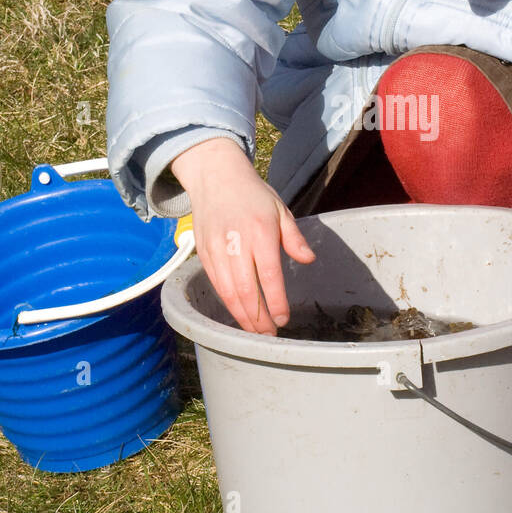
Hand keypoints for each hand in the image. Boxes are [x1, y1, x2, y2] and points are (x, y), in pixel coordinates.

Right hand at [170, 137, 315, 333]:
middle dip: (258, 318)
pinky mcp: (203, 253)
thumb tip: (308, 260)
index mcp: (260, 231)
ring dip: (242, 316)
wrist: (215, 176)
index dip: (276, 302)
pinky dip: (227, 303)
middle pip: (246, 290)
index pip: (269, 275)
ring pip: (228, 292)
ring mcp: (216, 249)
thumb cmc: (253, 194)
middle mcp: (236, 242)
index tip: (284, 320)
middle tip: (269, 336)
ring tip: (255, 333)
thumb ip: (294, 237)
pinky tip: (239, 314)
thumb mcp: (280, 210)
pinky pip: (215, 284)